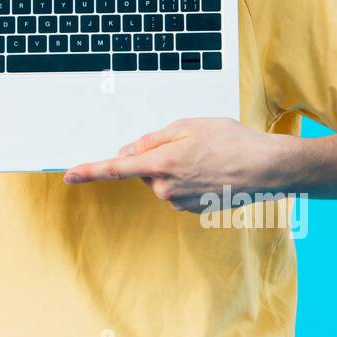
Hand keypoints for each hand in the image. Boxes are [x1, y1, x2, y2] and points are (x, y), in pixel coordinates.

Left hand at [62, 118, 296, 212]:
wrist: (268, 169)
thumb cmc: (232, 141)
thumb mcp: (188, 126)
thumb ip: (152, 139)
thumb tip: (128, 150)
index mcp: (160, 163)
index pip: (115, 168)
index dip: (89, 171)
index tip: (68, 175)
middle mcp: (165, 188)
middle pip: (145, 170)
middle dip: (158, 157)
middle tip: (190, 144)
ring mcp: (179, 202)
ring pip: (163, 181)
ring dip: (177, 168)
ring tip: (209, 157)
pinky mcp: (193, 210)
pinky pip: (179, 191)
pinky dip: (190, 180)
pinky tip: (213, 171)